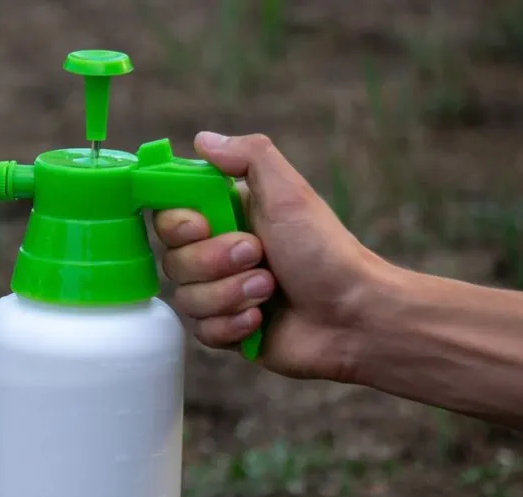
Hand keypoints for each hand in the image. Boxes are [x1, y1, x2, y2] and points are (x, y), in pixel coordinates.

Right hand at [153, 132, 390, 381]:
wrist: (353, 315)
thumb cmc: (325, 251)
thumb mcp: (289, 193)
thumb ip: (248, 157)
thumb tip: (203, 139)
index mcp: (227, 217)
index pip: (169, 217)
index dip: (178, 225)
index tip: (201, 225)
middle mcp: (218, 255)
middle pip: (173, 260)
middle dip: (214, 262)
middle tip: (257, 255)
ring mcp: (221, 294)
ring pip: (186, 298)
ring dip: (229, 294)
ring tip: (269, 290)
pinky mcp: (227, 331)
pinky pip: (201, 331)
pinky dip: (232, 325)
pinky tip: (261, 319)